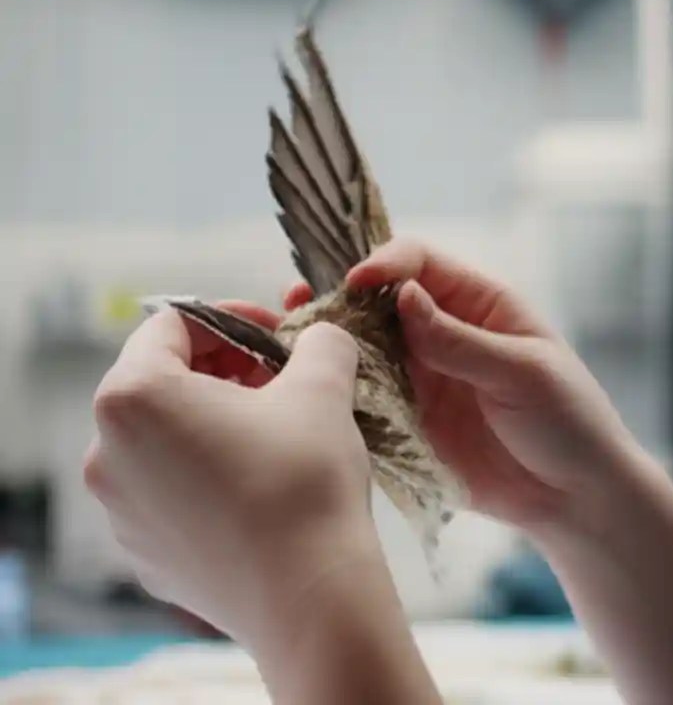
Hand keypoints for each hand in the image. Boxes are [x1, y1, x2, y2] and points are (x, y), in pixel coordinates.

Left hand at [85, 307, 381, 655]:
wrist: (308, 593)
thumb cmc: (305, 481)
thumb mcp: (323, 388)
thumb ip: (320, 343)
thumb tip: (321, 337)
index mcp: (135, 397)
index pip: (172, 326)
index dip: (233, 319)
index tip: (278, 335)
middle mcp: (108, 452)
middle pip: (162, 384)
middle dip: (223, 373)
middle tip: (281, 382)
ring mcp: (121, 510)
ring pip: (165, 442)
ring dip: (215, 426)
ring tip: (275, 437)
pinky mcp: (144, 554)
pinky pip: (172, 495)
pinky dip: (209, 478)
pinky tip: (261, 490)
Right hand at [282, 238, 652, 535]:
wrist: (577, 498)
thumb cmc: (569, 421)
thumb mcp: (522, 373)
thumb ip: (459, 340)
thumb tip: (403, 295)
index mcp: (480, 304)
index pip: (420, 262)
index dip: (385, 264)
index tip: (355, 284)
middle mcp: (444, 334)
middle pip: (380, 303)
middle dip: (341, 302)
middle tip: (299, 310)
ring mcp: (424, 379)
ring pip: (364, 351)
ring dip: (332, 349)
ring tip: (290, 349)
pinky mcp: (410, 425)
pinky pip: (366, 403)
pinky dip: (340, 397)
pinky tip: (314, 397)